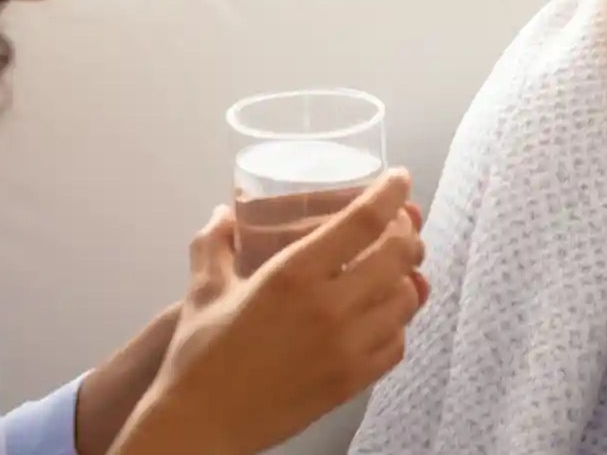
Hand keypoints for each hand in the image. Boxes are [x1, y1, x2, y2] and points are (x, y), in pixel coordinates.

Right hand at [109, 169, 427, 454]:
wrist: (201, 426)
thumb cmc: (199, 356)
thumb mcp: (204, 289)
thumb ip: (215, 242)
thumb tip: (226, 212)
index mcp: (294, 275)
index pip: (363, 220)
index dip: (391, 193)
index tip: (400, 179)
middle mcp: (330, 307)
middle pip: (398, 254)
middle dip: (406, 231)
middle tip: (398, 224)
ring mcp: (347, 347)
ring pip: (406, 298)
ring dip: (407, 275)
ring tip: (394, 267)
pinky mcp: (353, 381)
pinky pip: (398, 342)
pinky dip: (398, 321)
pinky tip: (382, 314)